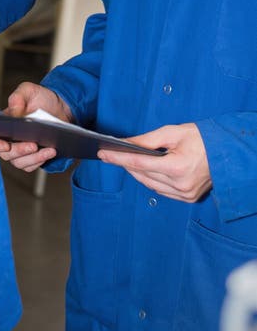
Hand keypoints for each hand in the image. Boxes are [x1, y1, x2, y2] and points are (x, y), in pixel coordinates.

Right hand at [0, 82, 72, 171]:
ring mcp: (19, 150)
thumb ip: (18, 97)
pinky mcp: (31, 157)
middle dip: (20, 150)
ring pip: (18, 162)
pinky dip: (40, 161)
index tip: (5, 146)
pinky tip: (51, 152)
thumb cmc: (40, 98)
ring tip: (49, 149)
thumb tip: (14, 110)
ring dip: (33, 158)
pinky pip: (31, 166)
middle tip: (33, 144)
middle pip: (5, 154)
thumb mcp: (29, 91)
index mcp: (2, 124)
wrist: (60, 107)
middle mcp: (8, 139)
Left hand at [97, 122, 211, 201]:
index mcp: (177, 167)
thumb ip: (147, 139)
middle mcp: (180, 184)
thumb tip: (126, 142)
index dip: (118, 158)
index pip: (139, 163)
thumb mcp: (173, 132)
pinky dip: (150, 180)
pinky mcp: (187, 198)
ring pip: (149, 184)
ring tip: (125, 160)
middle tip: (110, 154)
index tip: (103, 154)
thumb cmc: (203, 139)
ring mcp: (184, 194)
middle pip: (142, 174)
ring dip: (136, 172)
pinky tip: (144, 170)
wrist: (227, 153)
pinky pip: (160, 190)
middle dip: (125, 163)